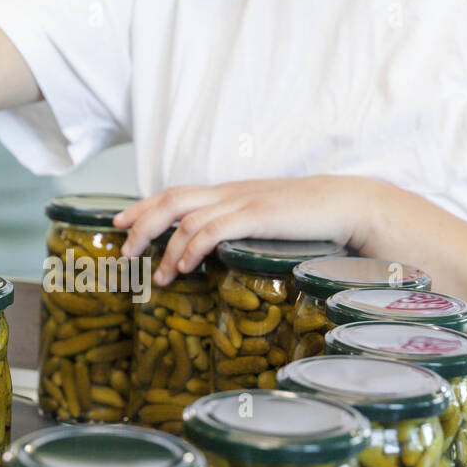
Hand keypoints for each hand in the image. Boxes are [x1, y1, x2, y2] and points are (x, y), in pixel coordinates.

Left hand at [113, 175, 391, 284]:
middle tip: (124, 250)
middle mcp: (230, 192)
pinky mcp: (256, 216)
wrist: (347, 204)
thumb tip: (216, 252)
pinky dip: (191, 247)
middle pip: (171, 200)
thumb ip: (240, 227)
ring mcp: (242, 202)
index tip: (120, 222)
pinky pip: (213, 229)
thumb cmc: (309, 218)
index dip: (144, 206)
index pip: (177, 193)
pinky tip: (182, 267)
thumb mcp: (266, 219)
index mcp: (230, 192)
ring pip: (186, 217)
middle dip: (141, 224)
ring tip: (154, 275)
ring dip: (164, 247)